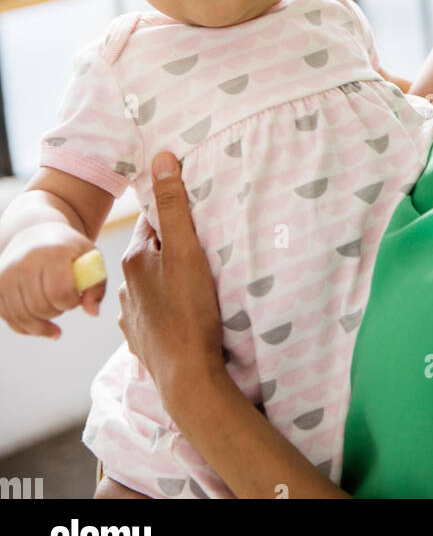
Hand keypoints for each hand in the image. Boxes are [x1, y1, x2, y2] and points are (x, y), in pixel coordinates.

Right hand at [0, 223, 103, 337]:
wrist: (37, 233)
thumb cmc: (68, 250)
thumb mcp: (90, 259)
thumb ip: (97, 285)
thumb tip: (92, 312)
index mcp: (52, 252)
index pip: (59, 292)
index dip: (71, 302)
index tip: (76, 297)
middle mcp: (24, 261)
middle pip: (40, 306)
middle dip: (57, 312)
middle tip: (64, 302)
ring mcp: (6, 273)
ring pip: (21, 316)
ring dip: (41, 324)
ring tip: (54, 320)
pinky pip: (8, 318)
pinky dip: (25, 328)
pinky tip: (40, 326)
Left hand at [117, 153, 223, 419]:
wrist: (188, 377)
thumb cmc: (190, 311)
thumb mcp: (187, 251)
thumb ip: (175, 206)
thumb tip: (161, 158)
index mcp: (135, 259)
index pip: (153, 220)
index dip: (174, 213)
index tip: (197, 210)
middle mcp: (125, 286)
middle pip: (153, 252)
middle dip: (174, 246)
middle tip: (205, 246)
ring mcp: (132, 316)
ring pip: (152, 284)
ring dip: (170, 278)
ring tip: (198, 281)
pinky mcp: (142, 340)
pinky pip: (154, 313)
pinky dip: (167, 307)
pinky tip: (185, 312)